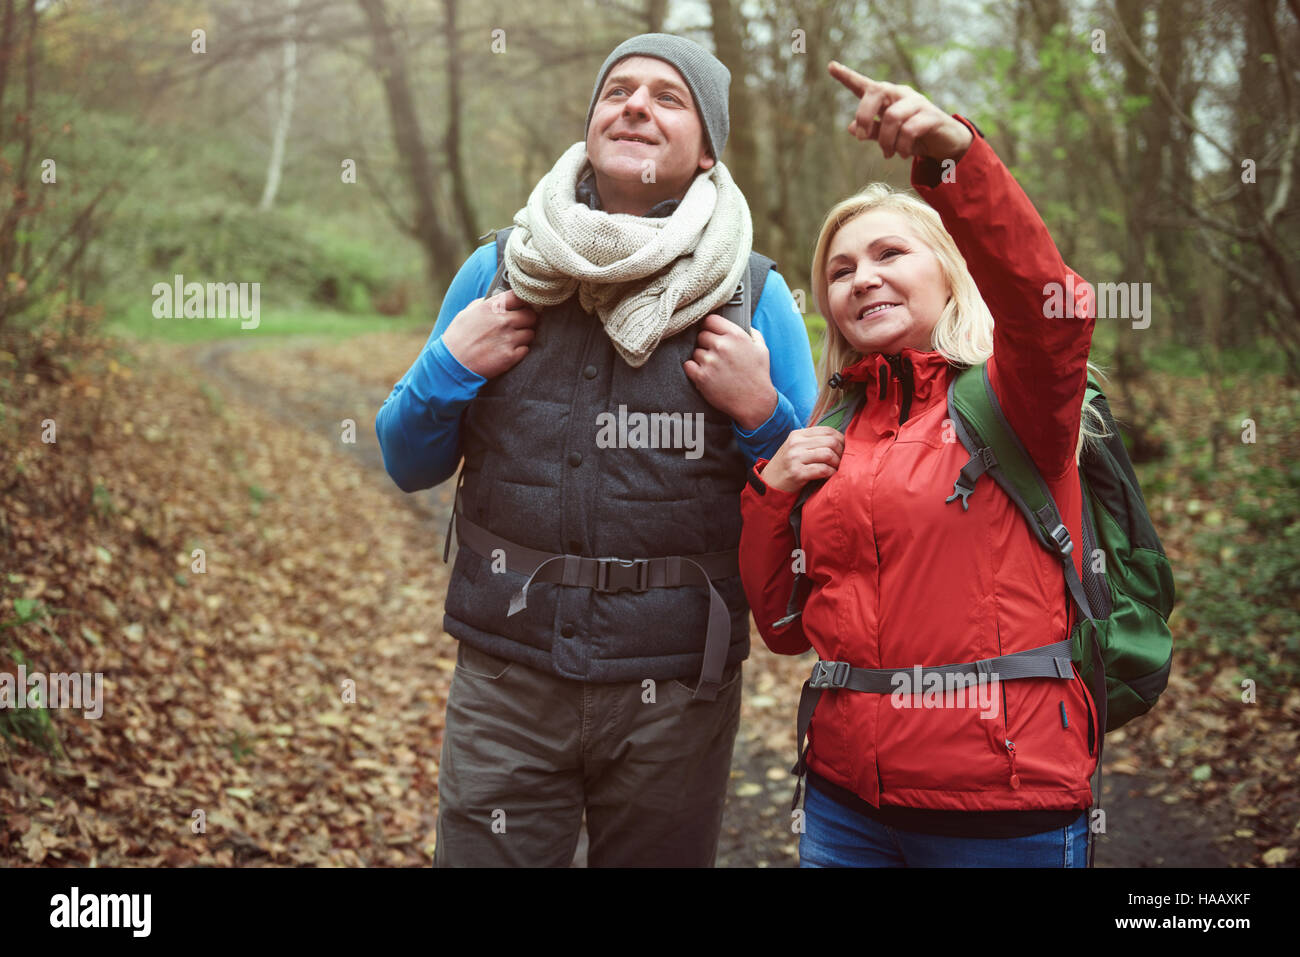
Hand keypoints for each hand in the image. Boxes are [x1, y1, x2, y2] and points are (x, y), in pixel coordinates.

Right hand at [440, 290, 537, 378]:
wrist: (452, 363)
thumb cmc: (457, 337)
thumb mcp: (467, 312)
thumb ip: (485, 304)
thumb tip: (498, 299)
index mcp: (492, 307)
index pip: (520, 296)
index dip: (523, 301)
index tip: (523, 306)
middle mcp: (502, 321)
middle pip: (531, 316)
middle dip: (527, 320)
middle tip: (520, 325)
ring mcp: (508, 339)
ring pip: (530, 333)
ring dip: (524, 336)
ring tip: (511, 340)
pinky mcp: (510, 356)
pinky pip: (526, 349)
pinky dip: (520, 351)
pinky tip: (508, 351)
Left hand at [683, 315, 777, 430]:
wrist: (754, 402)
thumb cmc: (759, 375)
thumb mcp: (762, 349)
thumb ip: (752, 333)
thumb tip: (744, 324)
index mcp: (735, 335)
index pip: (710, 320)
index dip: (709, 326)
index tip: (710, 332)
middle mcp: (721, 346)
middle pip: (701, 335)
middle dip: (706, 343)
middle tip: (715, 354)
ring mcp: (710, 361)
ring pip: (695, 351)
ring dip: (701, 358)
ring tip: (714, 367)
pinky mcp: (701, 377)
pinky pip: (688, 365)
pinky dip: (693, 369)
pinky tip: (704, 374)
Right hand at [760, 427, 845, 493]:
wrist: (769, 483)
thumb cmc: (787, 466)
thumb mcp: (795, 448)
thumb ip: (812, 441)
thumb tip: (839, 439)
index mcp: (797, 435)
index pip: (827, 430)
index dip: (841, 439)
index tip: (843, 449)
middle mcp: (795, 444)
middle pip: (830, 441)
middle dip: (841, 452)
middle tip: (842, 461)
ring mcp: (795, 458)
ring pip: (828, 454)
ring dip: (836, 463)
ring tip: (835, 469)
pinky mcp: (797, 473)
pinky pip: (822, 469)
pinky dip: (830, 473)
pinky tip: (829, 476)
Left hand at [828, 61, 972, 162]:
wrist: (945, 143)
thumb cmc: (914, 137)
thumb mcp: (889, 137)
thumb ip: (872, 131)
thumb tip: (851, 127)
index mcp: (888, 98)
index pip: (866, 85)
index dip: (848, 76)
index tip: (831, 66)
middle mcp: (901, 94)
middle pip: (876, 91)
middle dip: (864, 115)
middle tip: (861, 137)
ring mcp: (917, 103)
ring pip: (892, 117)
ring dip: (886, 141)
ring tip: (888, 154)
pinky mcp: (931, 116)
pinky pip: (909, 130)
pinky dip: (902, 146)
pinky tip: (903, 155)